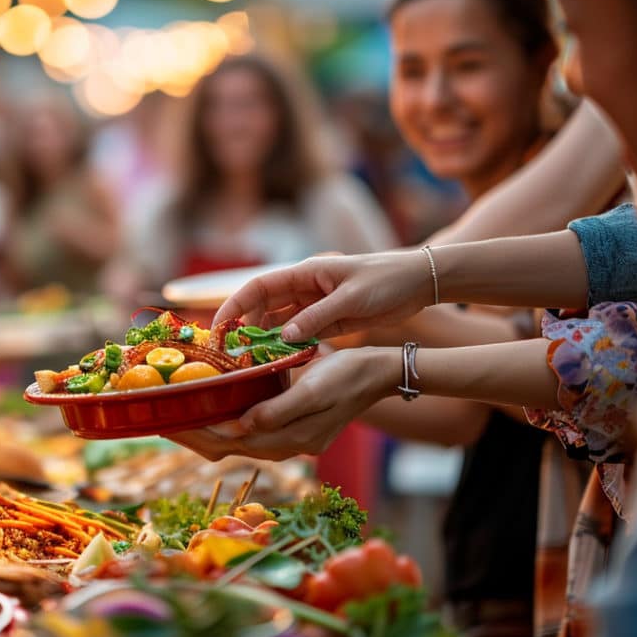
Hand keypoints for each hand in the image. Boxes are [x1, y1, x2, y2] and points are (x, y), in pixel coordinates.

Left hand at [168, 347, 400, 460]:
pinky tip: (209, 412)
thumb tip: (239, 426)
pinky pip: (246, 431)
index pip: (227, 441)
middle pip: (224, 447)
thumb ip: (278, 411)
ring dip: (204, 431)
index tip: (165, 423)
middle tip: (156, 423)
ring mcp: (285, 440)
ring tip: (173, 419)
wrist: (376, 374)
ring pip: (233, 441)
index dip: (194, 433)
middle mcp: (281, 446)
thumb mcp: (313, 390)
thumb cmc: (346, 376)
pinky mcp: (288, 430)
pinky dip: (223, 423)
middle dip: (190, 436)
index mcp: (286, 440)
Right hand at [212, 250, 435, 342]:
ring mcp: (315, 304)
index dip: (233, 305)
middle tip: (232, 355)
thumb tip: (283, 337)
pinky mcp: (327, 319)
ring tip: (251, 363)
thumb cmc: (385, 281)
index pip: (257, 287)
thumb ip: (317, 318)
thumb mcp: (351, 300)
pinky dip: (286, 347)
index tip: (218, 328)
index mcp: (305, 273)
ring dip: (264, 340)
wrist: (418, 282)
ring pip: (278, 322)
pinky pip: (298, 334)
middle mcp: (304, 287)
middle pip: (262, 306)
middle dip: (244, 328)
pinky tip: (279, 363)